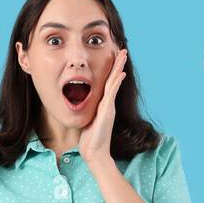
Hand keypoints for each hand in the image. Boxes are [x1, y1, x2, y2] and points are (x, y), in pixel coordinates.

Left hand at [78, 48, 126, 164]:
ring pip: (114, 82)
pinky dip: (116, 82)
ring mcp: (108, 106)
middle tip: (122, 49)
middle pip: (113, 79)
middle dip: (117, 64)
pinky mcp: (107, 111)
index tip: (112, 58)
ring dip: (119, 67)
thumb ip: (87, 114)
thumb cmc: (90, 141)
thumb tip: (80, 110)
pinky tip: (120, 73)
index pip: (107, 83)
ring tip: (123, 54)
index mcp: (102, 105)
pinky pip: (112, 93)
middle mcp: (107, 104)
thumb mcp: (87, 122)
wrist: (94, 153)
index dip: (109, 70)